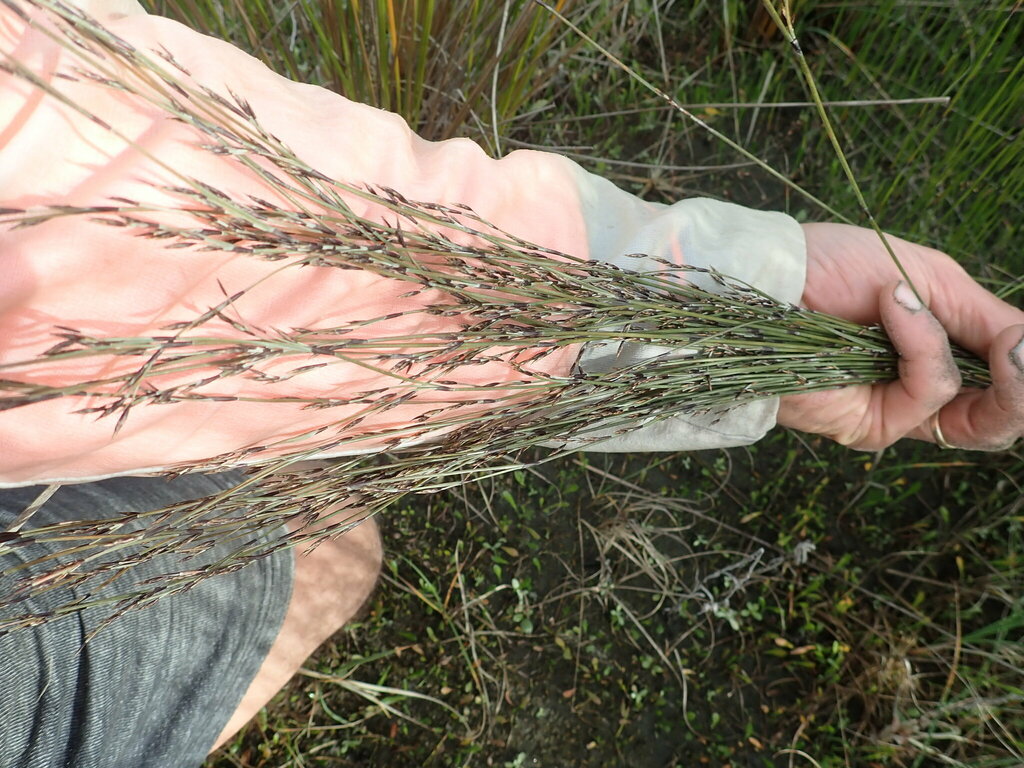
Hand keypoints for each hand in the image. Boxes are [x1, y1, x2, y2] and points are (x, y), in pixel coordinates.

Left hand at [776, 223, 1023, 450]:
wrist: (770, 273)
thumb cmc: (833, 267)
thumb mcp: (929, 280)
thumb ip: (988, 320)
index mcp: (941, 359)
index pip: (1009, 386)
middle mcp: (923, 397)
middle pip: (1002, 421)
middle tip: (1019, 349)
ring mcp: (897, 416)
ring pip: (979, 418)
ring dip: (957, 346)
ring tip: (907, 298)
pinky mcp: (870, 427)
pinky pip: (928, 394)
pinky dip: (921, 345)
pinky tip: (891, 306)